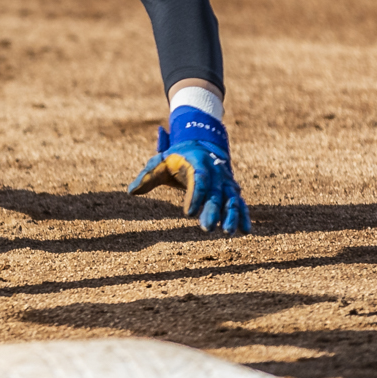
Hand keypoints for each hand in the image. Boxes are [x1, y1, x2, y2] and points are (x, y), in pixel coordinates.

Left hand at [128, 134, 251, 234]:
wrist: (201, 144)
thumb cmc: (176, 158)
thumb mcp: (160, 162)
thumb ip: (147, 176)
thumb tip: (131, 191)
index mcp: (197, 162)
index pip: (199, 180)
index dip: (195, 197)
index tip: (189, 214)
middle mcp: (215, 171)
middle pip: (216, 192)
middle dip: (213, 211)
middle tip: (206, 228)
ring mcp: (225, 181)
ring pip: (232, 199)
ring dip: (231, 215)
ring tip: (227, 232)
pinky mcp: (232, 190)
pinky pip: (240, 203)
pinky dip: (244, 216)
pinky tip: (246, 231)